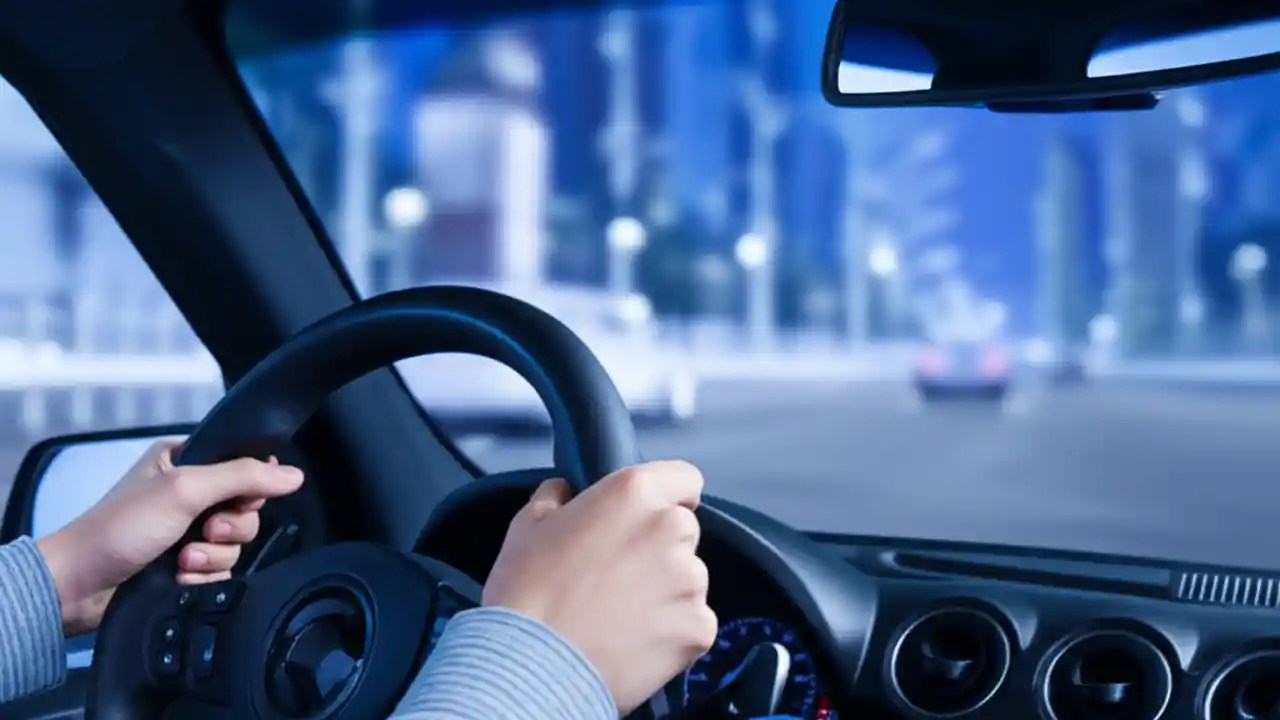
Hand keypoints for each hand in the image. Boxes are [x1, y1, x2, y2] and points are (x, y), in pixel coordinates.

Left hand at [35, 441, 303, 634]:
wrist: (78, 585)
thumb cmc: (120, 527)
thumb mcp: (185, 489)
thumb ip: (242, 477)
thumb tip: (295, 475)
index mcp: (184, 461)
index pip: (243, 466)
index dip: (250, 486)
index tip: (239, 499)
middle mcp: (188, 494)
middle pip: (246, 508)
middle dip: (230, 527)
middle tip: (204, 531)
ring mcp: (186, 532)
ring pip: (236, 543)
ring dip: (213, 555)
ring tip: (182, 560)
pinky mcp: (184, 567)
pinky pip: (221, 571)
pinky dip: (204, 576)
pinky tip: (180, 578)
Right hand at [483, 461, 715, 713]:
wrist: (533, 666)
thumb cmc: (525, 589)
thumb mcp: (529, 524)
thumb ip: (559, 497)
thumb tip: (567, 491)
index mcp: (634, 494)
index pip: (685, 478)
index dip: (667, 497)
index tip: (645, 519)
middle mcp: (672, 530)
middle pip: (682, 533)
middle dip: (659, 549)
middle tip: (618, 577)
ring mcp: (691, 582)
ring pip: (688, 580)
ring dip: (666, 592)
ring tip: (621, 617)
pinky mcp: (698, 629)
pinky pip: (693, 623)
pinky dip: (672, 632)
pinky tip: (635, 643)